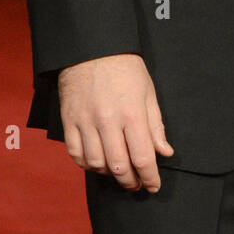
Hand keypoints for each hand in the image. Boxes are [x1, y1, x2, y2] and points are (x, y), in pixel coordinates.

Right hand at [58, 53, 173, 192]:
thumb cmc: (126, 68)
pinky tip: (97, 164)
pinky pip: (75, 153)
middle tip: (137, 184)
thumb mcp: (148, 92)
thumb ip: (156, 125)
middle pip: (119, 166)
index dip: (150, 177)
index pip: (143, 157)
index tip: (154, 186)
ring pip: (95, 164)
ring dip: (109, 175)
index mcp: (132, 113)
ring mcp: (85, 121)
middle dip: (131, 182)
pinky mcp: (68, 120)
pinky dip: (86, 164)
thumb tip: (165, 152)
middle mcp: (108, 121)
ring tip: (119, 173)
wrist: (92, 48)